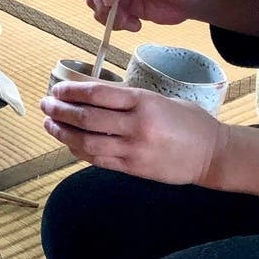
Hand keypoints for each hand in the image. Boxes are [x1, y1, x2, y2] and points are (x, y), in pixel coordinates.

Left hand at [42, 80, 224, 183]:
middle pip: (86, 118)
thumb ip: (128, 98)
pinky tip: (68, 143)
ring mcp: (134, 150)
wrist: (213, 154)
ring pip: (87, 142)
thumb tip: (91, 93)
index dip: (71, 91)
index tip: (56, 89)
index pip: (97, 93)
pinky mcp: (133, 169)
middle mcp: (136, 125)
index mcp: (144, 102)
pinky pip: (98, 160)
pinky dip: (78, 151)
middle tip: (46, 105)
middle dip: (60, 110)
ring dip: (63, 132)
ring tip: (49, 124)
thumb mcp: (160, 99)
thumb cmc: (189, 122)